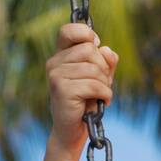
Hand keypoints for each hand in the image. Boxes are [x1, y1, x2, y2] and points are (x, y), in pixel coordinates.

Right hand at [47, 23, 117, 152]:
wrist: (74, 130)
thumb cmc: (87, 100)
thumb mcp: (101, 76)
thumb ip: (106, 61)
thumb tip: (106, 50)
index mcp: (61, 55)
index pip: (69, 30)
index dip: (86, 34)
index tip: (95, 47)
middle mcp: (54, 62)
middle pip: (90, 49)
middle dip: (103, 67)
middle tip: (100, 83)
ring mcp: (55, 75)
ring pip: (94, 68)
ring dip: (105, 84)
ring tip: (99, 95)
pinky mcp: (62, 90)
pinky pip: (94, 85)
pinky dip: (105, 94)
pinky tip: (100, 102)